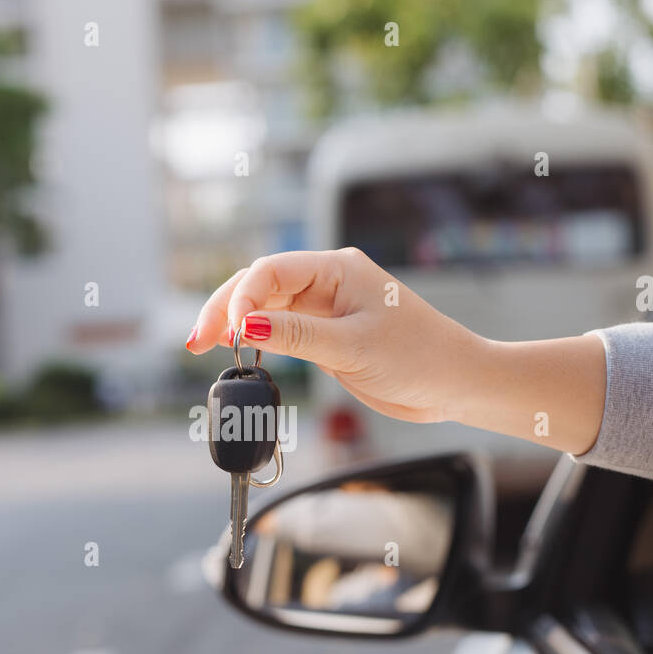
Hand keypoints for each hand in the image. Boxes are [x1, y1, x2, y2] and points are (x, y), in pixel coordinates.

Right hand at [184, 248, 606, 453]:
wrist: (456, 383)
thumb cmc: (420, 357)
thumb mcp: (353, 348)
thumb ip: (298, 336)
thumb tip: (248, 327)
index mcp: (337, 269)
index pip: (271, 271)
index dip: (242, 298)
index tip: (231, 333)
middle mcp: (327, 282)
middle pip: (259, 285)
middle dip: (225, 309)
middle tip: (196, 341)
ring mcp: (326, 308)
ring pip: (266, 308)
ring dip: (235, 324)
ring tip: (203, 346)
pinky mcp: (327, 334)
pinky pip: (282, 330)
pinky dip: (257, 340)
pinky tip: (238, 353)